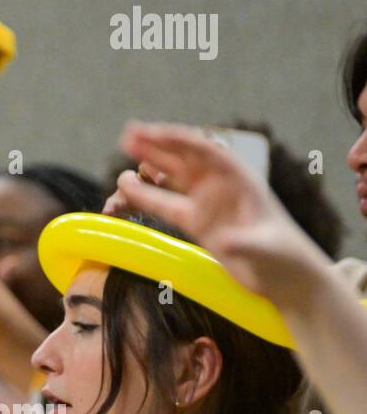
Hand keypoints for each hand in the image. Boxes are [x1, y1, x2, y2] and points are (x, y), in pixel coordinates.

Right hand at [113, 120, 327, 300]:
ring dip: (150, 163)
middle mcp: (221, 186)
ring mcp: (207, 203)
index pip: (203, 150)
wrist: (287, 279)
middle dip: (157, 144)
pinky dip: (147, 196)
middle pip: (184, 157)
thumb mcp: (269, 249)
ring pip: (173, 176)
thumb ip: (247, 243)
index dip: (176, 140)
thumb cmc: (284, 258)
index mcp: (239, 179)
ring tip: (126, 151)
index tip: (149, 133)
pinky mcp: (198, 223)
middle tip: (127, 133)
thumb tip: (227, 241)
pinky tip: (127, 190)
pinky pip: (166, 204)